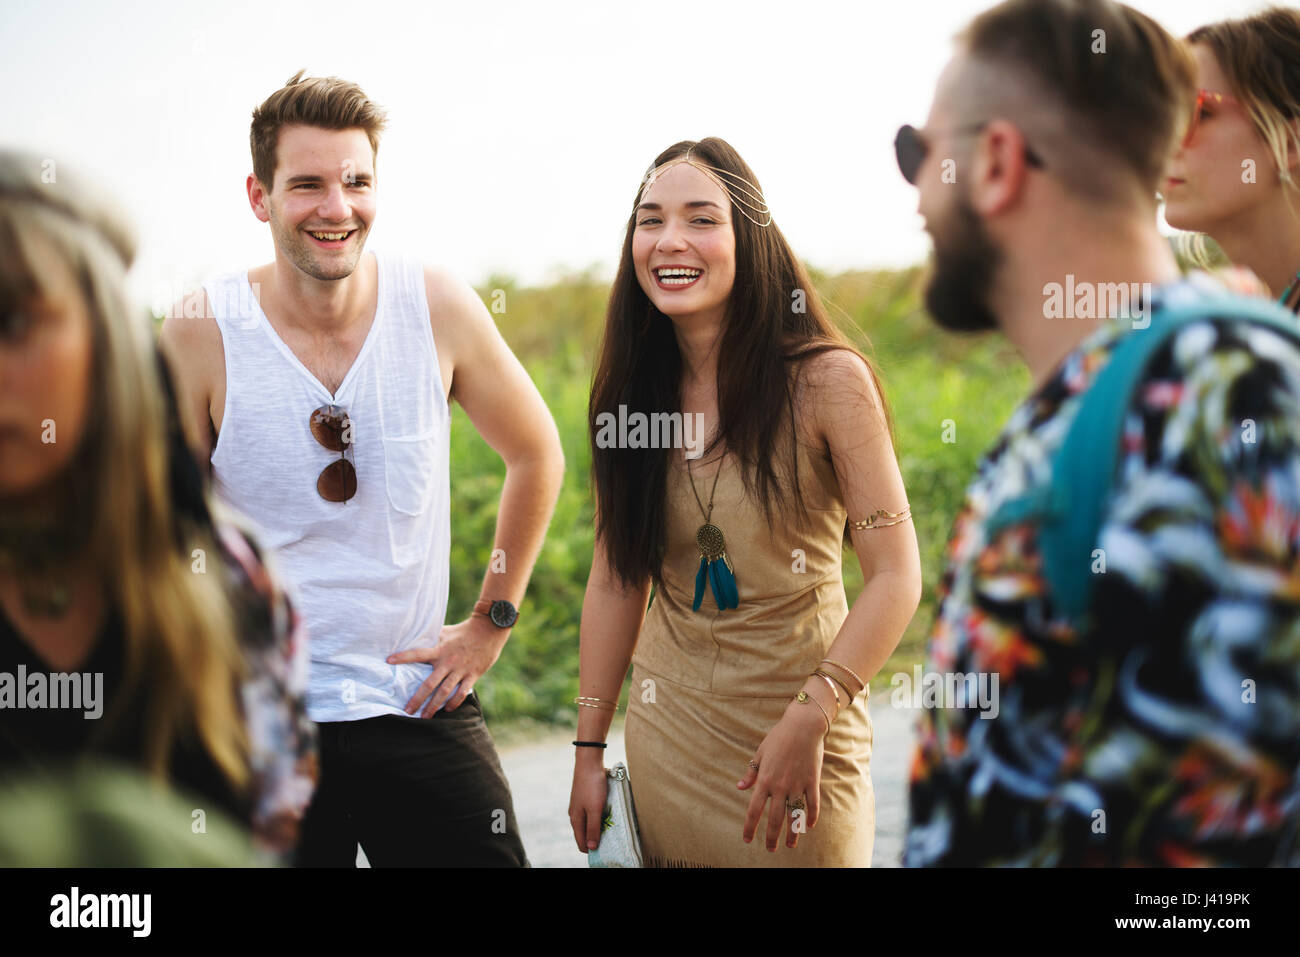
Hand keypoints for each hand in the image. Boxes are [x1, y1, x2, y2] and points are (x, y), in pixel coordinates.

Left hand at [386, 616, 508, 715]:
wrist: (489, 630)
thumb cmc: (464, 630)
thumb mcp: (446, 632)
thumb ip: (432, 638)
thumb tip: (416, 637)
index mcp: (440, 650)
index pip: (417, 653)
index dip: (403, 657)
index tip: (388, 661)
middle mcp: (448, 662)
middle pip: (429, 684)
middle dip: (417, 699)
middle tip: (407, 711)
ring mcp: (461, 670)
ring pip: (444, 692)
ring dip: (434, 706)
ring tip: (424, 717)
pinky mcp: (473, 674)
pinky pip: (462, 692)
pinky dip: (454, 702)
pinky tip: (448, 709)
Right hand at [568, 754, 609, 852]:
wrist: (589, 761)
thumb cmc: (592, 785)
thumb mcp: (595, 809)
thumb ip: (593, 828)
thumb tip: (591, 848)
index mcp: (575, 819)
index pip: (581, 843)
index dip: (592, 850)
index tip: (606, 851)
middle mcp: (575, 814)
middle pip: (585, 834)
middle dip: (597, 839)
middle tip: (612, 840)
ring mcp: (580, 806)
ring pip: (589, 823)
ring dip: (600, 827)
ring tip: (613, 828)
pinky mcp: (586, 798)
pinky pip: (592, 813)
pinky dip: (600, 817)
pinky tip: (609, 814)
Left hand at [738, 702, 825, 850]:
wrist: (802, 726)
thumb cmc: (779, 737)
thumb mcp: (760, 753)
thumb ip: (751, 773)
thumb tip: (739, 787)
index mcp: (764, 780)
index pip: (754, 810)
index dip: (750, 827)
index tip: (747, 839)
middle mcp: (780, 786)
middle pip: (774, 819)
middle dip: (771, 837)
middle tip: (770, 849)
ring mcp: (797, 785)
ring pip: (794, 816)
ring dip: (792, 834)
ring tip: (790, 845)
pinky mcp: (812, 782)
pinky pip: (812, 805)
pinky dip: (811, 817)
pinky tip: (808, 826)